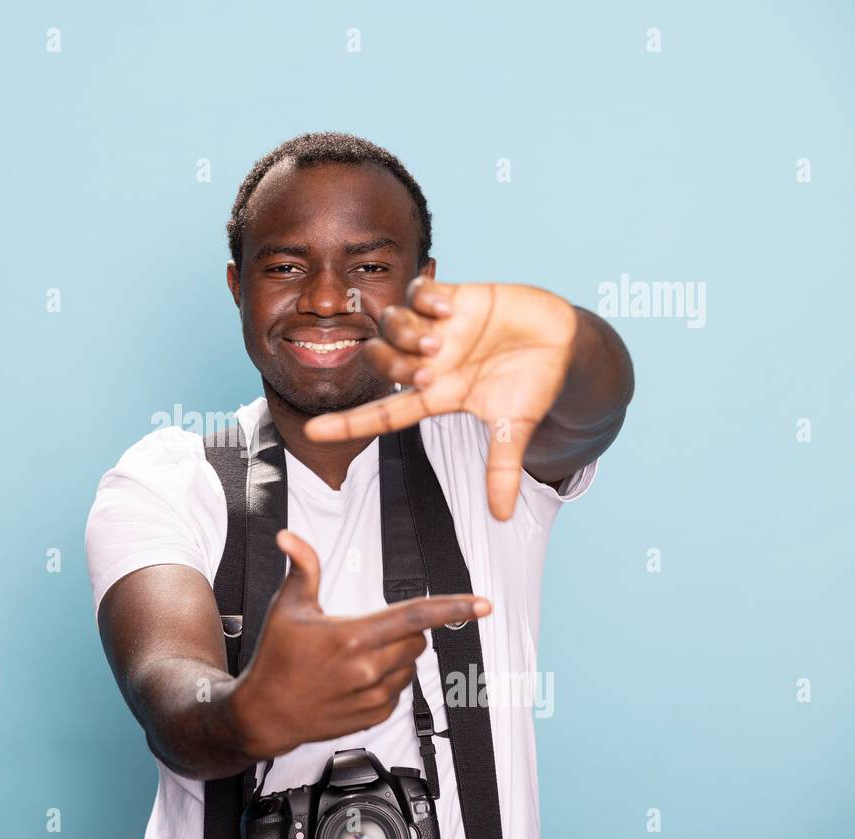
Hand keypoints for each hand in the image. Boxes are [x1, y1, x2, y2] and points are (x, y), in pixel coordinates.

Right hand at [230, 529, 490, 759]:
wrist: (265, 713)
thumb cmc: (276, 658)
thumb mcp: (287, 607)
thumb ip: (302, 567)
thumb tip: (290, 537)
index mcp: (352, 636)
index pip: (415, 616)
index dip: (454, 608)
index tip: (483, 604)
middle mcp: (367, 669)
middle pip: (417, 640)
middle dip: (404, 630)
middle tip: (368, 631)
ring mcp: (373, 696)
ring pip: (411, 666)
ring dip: (396, 657)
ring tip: (356, 658)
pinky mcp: (374, 717)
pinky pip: (400, 691)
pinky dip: (387, 681)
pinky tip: (356, 680)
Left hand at [304, 278, 577, 520]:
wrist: (559, 343)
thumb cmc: (533, 386)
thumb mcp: (515, 427)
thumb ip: (502, 468)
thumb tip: (502, 516)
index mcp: (436, 396)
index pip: (381, 414)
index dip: (347, 424)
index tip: (312, 433)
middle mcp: (428, 362)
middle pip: (379, 362)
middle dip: (390, 363)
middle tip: (428, 365)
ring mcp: (437, 330)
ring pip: (391, 324)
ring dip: (406, 332)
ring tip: (443, 337)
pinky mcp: (452, 298)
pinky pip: (418, 290)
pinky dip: (424, 297)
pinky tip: (450, 308)